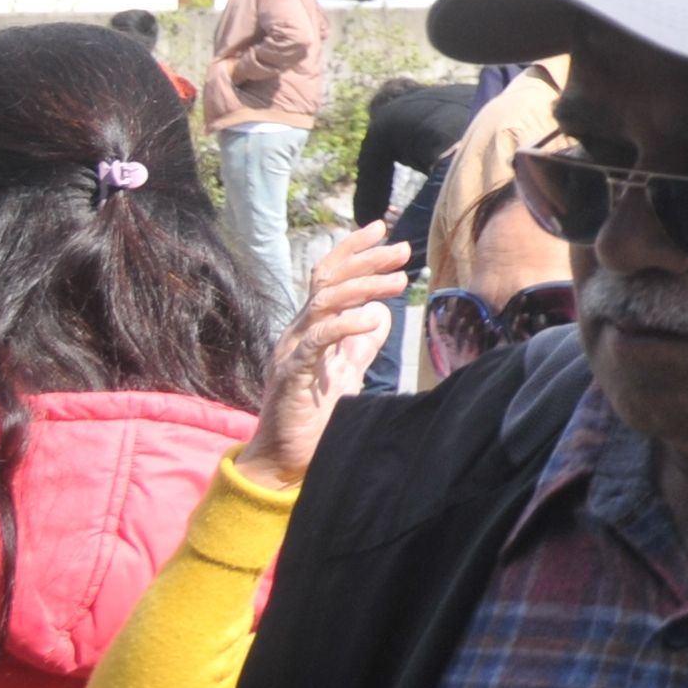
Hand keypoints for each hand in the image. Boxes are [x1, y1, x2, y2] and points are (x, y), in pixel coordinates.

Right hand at [246, 224, 408, 488]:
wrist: (285, 458)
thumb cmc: (314, 415)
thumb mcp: (344, 371)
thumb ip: (359, 343)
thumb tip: (381, 315)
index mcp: (309, 328)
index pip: (327, 276)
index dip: (352, 250)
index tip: (382, 228)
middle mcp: (296, 332)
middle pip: (327, 280)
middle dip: (365, 259)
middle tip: (402, 249)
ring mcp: (291, 351)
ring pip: (323, 302)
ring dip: (363, 286)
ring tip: (399, 281)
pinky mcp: (292, 375)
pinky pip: (317, 340)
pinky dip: (345, 325)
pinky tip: (373, 318)